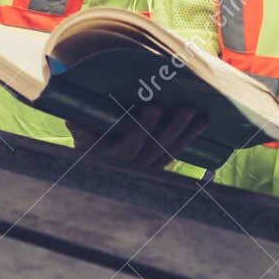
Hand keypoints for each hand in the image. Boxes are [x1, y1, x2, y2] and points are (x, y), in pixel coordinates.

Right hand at [69, 104, 208, 167]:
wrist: (95, 171)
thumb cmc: (86, 147)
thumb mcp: (81, 138)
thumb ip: (81, 127)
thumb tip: (75, 114)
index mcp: (112, 160)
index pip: (131, 146)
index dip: (144, 127)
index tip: (155, 107)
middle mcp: (132, 168)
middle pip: (157, 149)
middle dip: (174, 128)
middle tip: (187, 108)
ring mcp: (148, 170)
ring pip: (169, 152)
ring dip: (187, 133)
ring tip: (200, 114)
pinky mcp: (158, 167)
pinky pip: (176, 153)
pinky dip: (190, 138)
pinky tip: (202, 123)